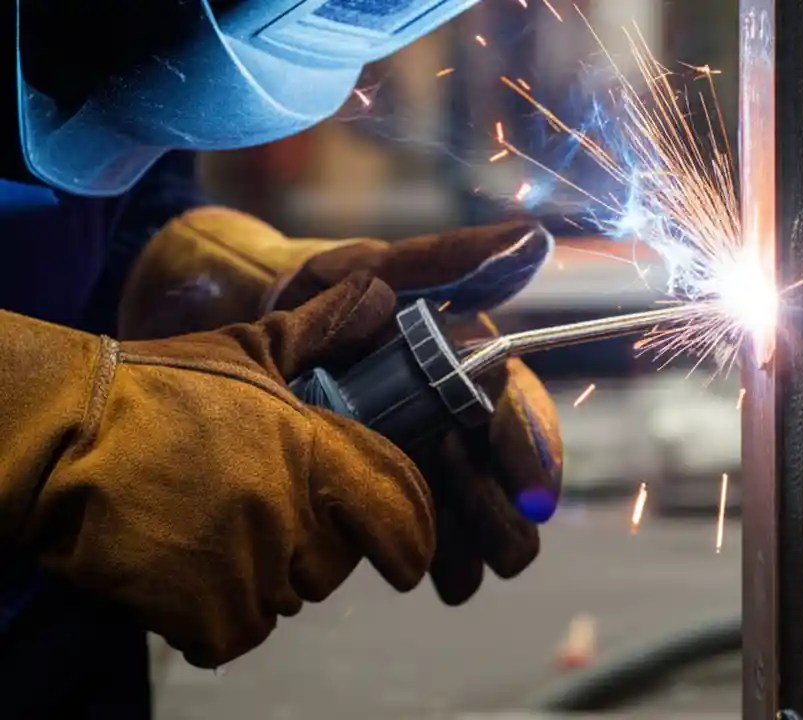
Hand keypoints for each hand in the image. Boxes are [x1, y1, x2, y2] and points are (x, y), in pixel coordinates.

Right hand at [0, 274, 432, 666]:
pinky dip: (217, 621)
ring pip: (284, 599)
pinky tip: (189, 582)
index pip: (397, 504)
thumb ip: (318, 333)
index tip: (406, 561)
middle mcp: (290, 507)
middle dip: (311, 552)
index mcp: (312, 446)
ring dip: (260, 584)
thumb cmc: (155, 389)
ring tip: (214, 542)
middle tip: (263, 523)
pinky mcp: (201, 604)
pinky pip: (234, 633)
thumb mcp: (244, 349)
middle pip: (336, 563)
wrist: (64, 434)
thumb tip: (378, 290)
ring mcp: (248, 560)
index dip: (411, 537)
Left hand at [269, 214, 564, 604]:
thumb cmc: (321, 289)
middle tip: (507, 552)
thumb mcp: (381, 268)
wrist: (244, 321)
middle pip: (497, 475)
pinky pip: (414, 527)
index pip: (513, 415)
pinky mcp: (376, 484)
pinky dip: (430, 554)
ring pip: (462, 510)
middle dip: (505, 517)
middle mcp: (449, 415)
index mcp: (463, 369)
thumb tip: (534, 241)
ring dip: (472, 546)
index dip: (529, 456)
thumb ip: (452, 260)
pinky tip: (431, 579)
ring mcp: (415, 454)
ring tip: (462, 578)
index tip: (536, 496)